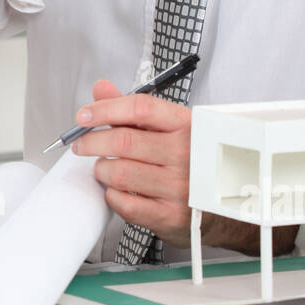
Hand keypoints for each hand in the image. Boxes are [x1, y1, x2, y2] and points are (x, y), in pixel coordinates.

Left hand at [71, 79, 193, 248]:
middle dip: (92, 141)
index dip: (105, 109)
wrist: (223, 205)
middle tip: (81, 144)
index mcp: (187, 125)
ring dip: (101, 169)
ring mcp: (180, 186)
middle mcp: (186, 154)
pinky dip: (111, 194)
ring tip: (104, 168)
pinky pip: (125, 203)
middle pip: (123, 141)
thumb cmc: (192, 161)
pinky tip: (117, 190)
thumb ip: (132, 109)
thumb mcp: (171, 128)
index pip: (140, 108)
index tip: (84, 116)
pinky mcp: (171, 215)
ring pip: (119, 172)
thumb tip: (101, 89)